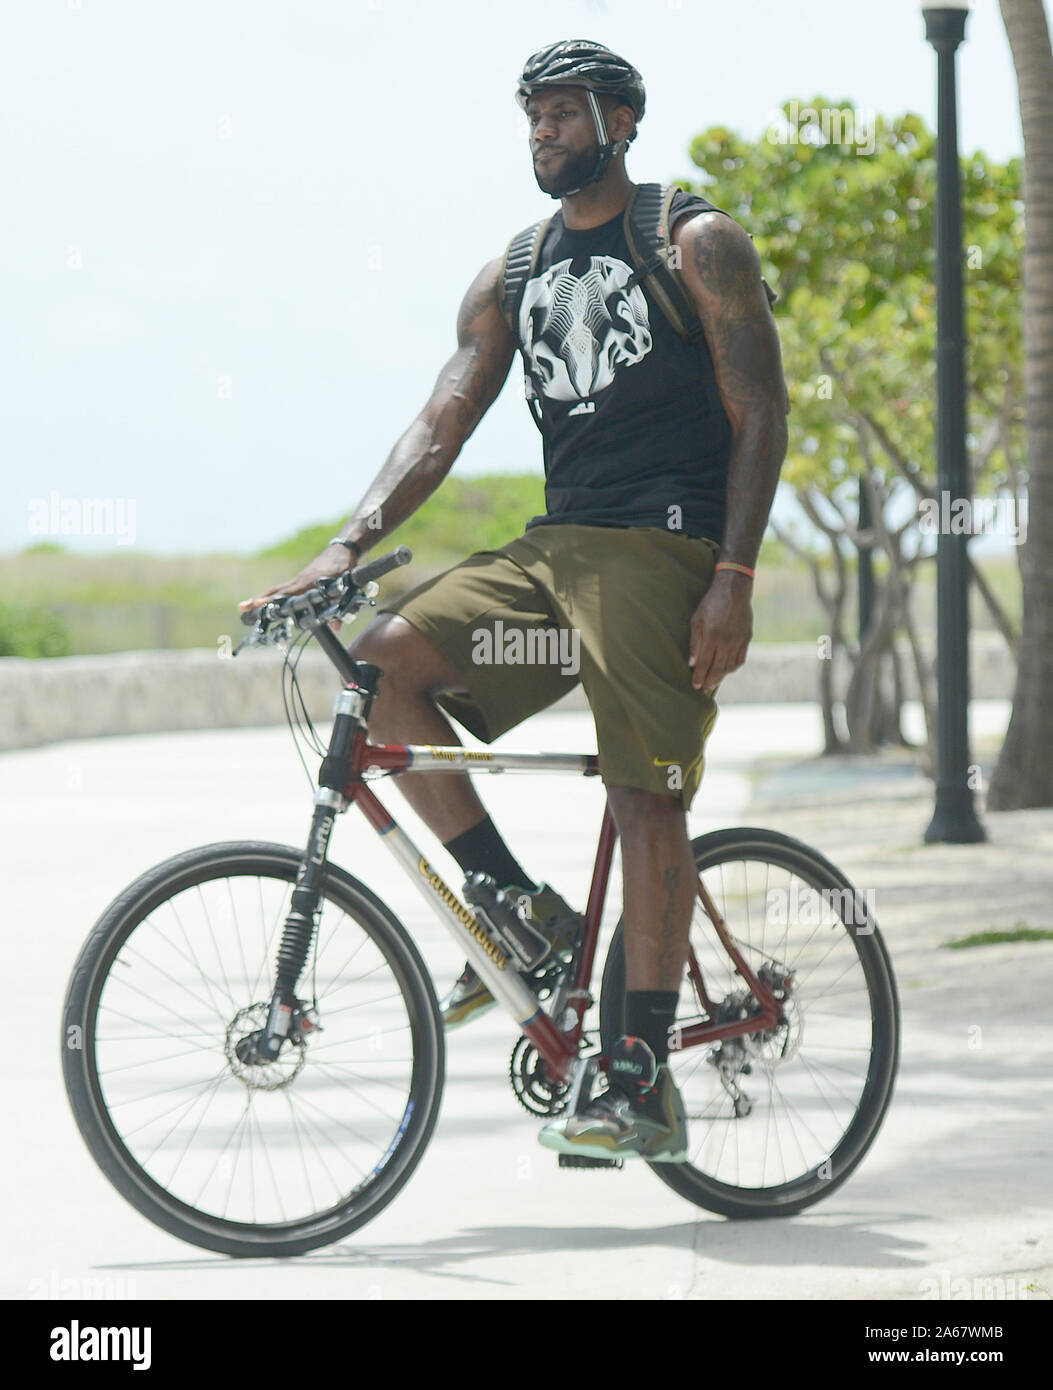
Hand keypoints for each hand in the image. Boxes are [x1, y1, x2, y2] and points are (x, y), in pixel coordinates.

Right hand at [239, 544, 355, 614]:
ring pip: (275, 590)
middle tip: (241, 608)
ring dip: (260, 598)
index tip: (259, 604)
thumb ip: (339, 605)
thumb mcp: (345, 586)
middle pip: (275, 592)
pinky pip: (282, 589)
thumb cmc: (343, 567)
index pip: (287, 593)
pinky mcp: (299, 580)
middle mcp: (299, 581)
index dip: (273, 600)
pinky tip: (262, 601)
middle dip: (258, 601)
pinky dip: (270, 595)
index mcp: (308, 582)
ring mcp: (297, 580)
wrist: (341, 551)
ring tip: (244, 606)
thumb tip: (335, 627)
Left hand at [688, 572, 752, 691]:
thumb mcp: (697, 619)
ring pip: (730, 666)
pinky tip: (726, 671)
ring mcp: (738, 640)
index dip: (699, 676)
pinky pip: (740, 659)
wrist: (734, 590)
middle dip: (709, 681)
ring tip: (713, 683)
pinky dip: (732, 668)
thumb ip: (695, 642)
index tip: (695, 685)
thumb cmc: (711, 603)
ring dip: (721, 677)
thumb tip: (692, 663)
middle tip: (703, 690)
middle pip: (718, 668)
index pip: (704, 663)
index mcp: (712, 635)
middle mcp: (726, 640)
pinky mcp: (746, 638)